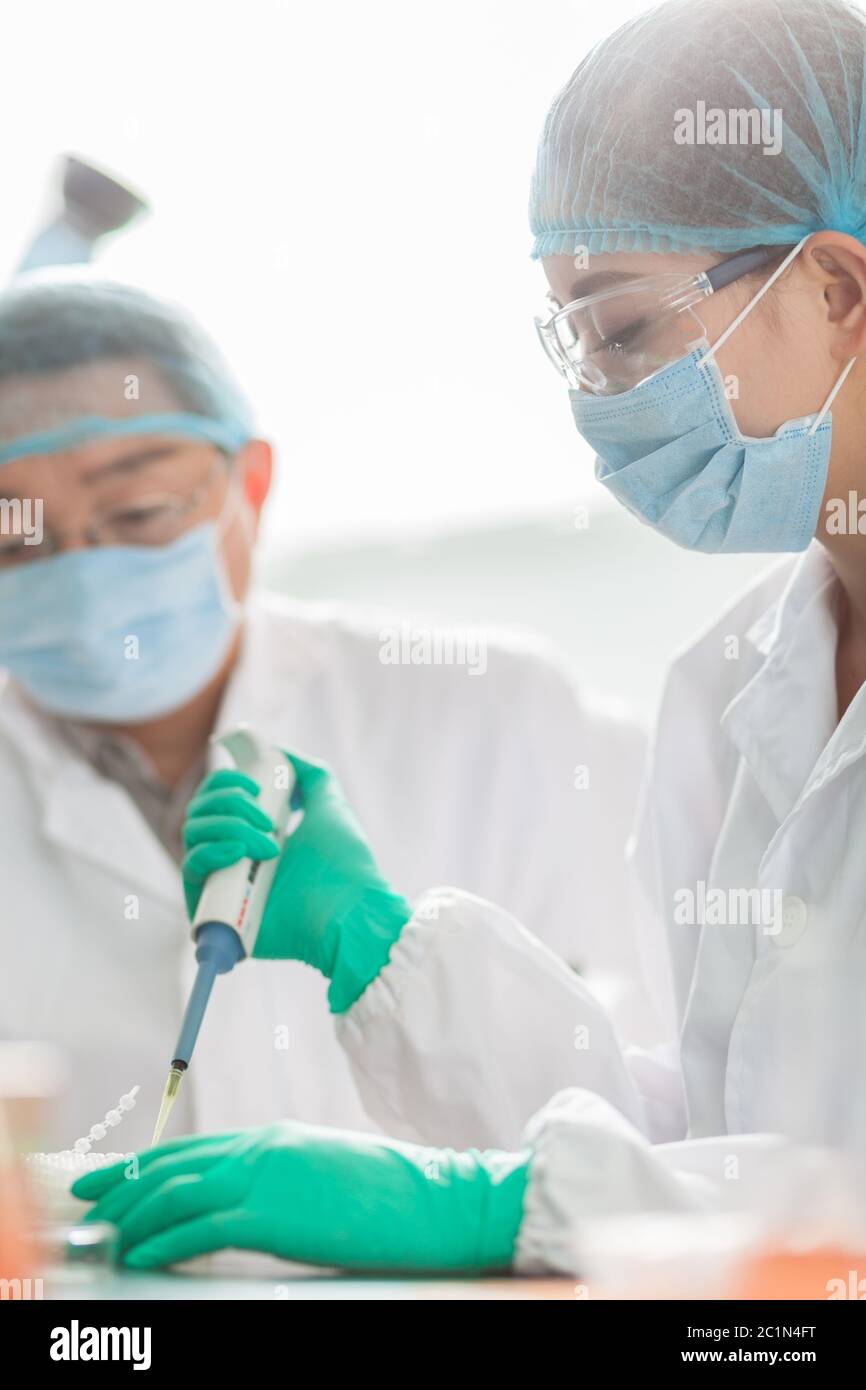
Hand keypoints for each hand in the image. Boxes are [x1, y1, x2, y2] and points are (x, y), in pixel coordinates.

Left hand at [71, 1122, 529, 1272]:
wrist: (431, 1199)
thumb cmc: (389, 1192)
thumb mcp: (325, 1169)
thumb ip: (281, 1174)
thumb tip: (248, 1198)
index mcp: (274, 1137)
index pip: (192, 1149)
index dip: (144, 1165)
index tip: (112, 1177)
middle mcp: (261, 1148)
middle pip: (174, 1166)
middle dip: (123, 1186)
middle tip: (88, 1203)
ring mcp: (266, 1178)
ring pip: (177, 1194)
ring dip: (133, 1215)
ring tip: (104, 1234)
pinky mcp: (273, 1214)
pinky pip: (200, 1229)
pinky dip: (162, 1242)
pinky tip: (140, 1256)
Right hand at [182, 754, 410, 1010]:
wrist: (350, 911)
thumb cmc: (345, 864)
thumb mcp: (330, 805)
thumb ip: (310, 774)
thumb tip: (281, 753)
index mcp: (254, 834)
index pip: (216, 800)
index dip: (224, 783)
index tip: (255, 784)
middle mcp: (233, 858)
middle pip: (199, 811)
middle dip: (229, 802)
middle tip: (269, 821)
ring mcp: (221, 883)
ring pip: (192, 833)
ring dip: (229, 826)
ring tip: (269, 844)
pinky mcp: (212, 911)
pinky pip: (190, 868)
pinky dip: (211, 851)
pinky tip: (239, 853)